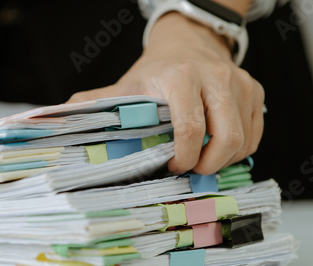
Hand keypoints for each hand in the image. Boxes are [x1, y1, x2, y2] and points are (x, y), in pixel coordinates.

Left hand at [67, 13, 264, 174]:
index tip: (171, 168)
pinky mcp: (255, 92)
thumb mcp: (123, 88)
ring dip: (223, 161)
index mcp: (181, 77)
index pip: (191, 127)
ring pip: (243, 139)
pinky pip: (255, 133)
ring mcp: (240, 84)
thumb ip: (94, 105)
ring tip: (201, 163)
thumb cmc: (153, 75)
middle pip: (227, 136)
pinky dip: (239, 151)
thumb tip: (57, 120)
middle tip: (190, 173)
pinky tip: (216, 151)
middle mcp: (216, 78)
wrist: (186, 45)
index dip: (183, 157)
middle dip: (209, 165)